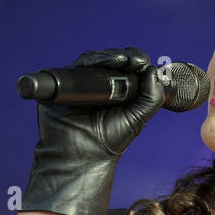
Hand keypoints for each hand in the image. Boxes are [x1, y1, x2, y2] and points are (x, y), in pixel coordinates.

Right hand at [20, 46, 164, 214]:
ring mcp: (79, 83)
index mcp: (117, 88)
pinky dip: (86, 63)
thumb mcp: (138, 118)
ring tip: (120, 60)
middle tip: (135, 61)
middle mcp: (98, 83)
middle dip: (124, 56)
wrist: (83, 159)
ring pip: (91, 61)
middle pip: (110, 60)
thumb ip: (151, 97)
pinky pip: (72, 69)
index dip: (135, 60)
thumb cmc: (110, 141)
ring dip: (107, 57)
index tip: (144, 63)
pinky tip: (97, 64)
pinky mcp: (60, 87)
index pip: (127, 66)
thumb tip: (154, 70)